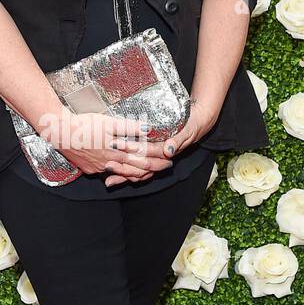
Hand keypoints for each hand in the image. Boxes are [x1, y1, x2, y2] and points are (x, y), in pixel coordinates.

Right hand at [37, 107, 177, 186]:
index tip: (170, 158)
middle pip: (136, 169)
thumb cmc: (84, 125)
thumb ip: (129, 127)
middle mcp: (111, 163)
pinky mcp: (90, 169)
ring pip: (123, 174)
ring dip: (137, 173)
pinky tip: (120, 172)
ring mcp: (100, 168)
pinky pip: (108, 174)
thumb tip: (148, 129)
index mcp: (118, 152)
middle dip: (153, 168)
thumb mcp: (108, 122)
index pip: (144, 157)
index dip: (158, 158)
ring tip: (148, 172)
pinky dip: (118, 173)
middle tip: (165, 167)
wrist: (59, 133)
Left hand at [100, 97, 217, 188]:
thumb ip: (177, 141)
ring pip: (137, 172)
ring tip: (106, 174)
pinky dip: (125, 175)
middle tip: (106, 162)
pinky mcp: (150, 159)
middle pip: (138, 165)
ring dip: (122, 174)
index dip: (132, 150)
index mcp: (165, 150)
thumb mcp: (187, 131)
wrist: (197, 125)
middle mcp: (158, 158)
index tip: (116, 144)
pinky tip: (111, 178)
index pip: (146, 153)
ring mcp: (154, 160)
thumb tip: (168, 151)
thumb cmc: (192, 125)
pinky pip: (136, 171)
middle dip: (122, 165)